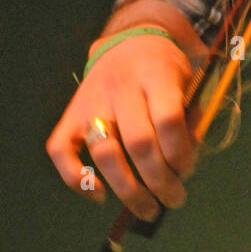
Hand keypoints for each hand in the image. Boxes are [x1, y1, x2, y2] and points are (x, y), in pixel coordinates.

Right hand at [45, 33, 199, 221]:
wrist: (129, 42)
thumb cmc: (164, 71)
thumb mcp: (187, 82)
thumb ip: (189, 121)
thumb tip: (182, 170)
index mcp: (155, 74)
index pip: (168, 120)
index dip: (181, 154)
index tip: (186, 170)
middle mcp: (120, 86)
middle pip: (139, 143)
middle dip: (160, 181)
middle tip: (174, 199)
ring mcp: (91, 101)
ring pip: (104, 153)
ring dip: (128, 190)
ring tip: (148, 209)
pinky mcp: (70, 114)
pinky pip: (61, 150)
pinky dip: (76, 179)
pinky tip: (100, 195)